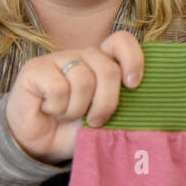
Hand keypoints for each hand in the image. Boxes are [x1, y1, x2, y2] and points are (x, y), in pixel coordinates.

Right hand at [5, 30, 142, 163]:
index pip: (121, 41)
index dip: (132, 59)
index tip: (132, 85)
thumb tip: (150, 106)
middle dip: (106, 102)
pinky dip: (57, 107)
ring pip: (83, 79)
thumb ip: (124, 106)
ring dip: (77, 109)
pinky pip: (58, 88)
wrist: (39, 144)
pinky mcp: (35, 69)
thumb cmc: (74, 129)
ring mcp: (57, 59)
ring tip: (66, 115)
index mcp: (102, 62)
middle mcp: (81, 56)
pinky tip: (50, 109)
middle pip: (107, 68)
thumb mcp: (106, 119)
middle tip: (95, 121)